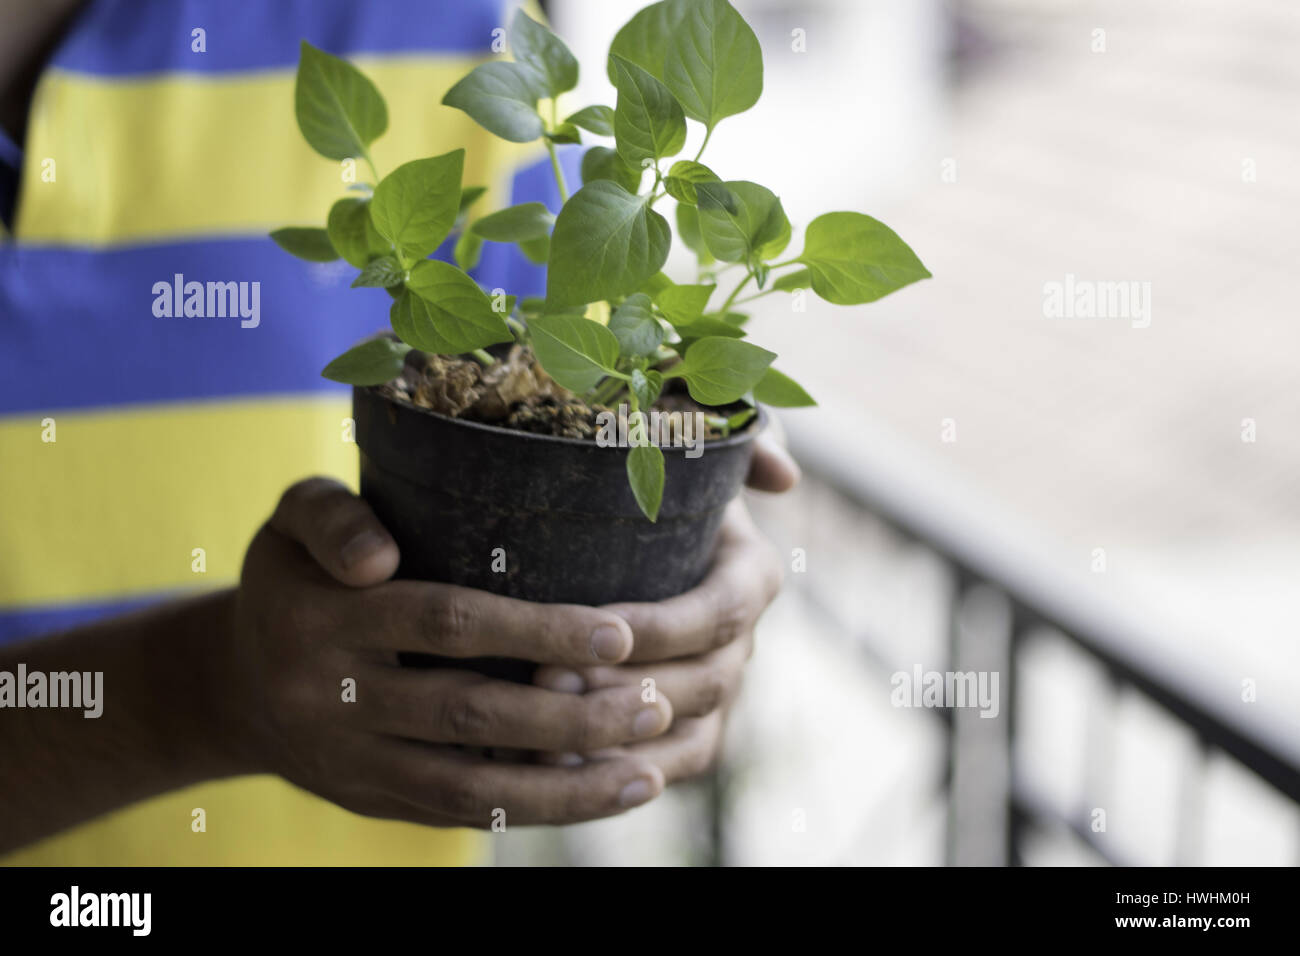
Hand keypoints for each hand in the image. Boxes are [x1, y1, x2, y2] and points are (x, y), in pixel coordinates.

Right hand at [224, 478, 674, 827]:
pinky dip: (533, 810)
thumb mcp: (290, 524)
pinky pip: (458, 814)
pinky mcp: (374, 800)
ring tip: (648, 773)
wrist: (233, 686)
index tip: (618, 632)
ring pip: (467, 788)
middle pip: (467, 714)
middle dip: (570, 715)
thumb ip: (331, 515)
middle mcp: (332, 698)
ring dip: (564, 786)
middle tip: (657, 702)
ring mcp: (353, 761)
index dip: (534, 631)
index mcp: (321, 619)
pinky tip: (599, 796)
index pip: (444, 622)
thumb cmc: (291, 582)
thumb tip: (380, 556)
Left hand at [531, 433, 797, 780]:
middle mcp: (741, 638)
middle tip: (549, 683)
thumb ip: (730, 434)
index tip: (603, 627)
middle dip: (632, 687)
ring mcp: (719, 687)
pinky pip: (671, 766)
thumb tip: (786, 477)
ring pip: (688, 732)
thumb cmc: (644, 482)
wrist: (612, 537)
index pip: (721, 610)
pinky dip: (624, 775)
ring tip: (546, 730)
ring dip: (623, 738)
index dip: (666, 627)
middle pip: (706, 680)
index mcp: (749, 574)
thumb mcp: (680, 441)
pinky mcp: (689, 726)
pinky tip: (562, 771)